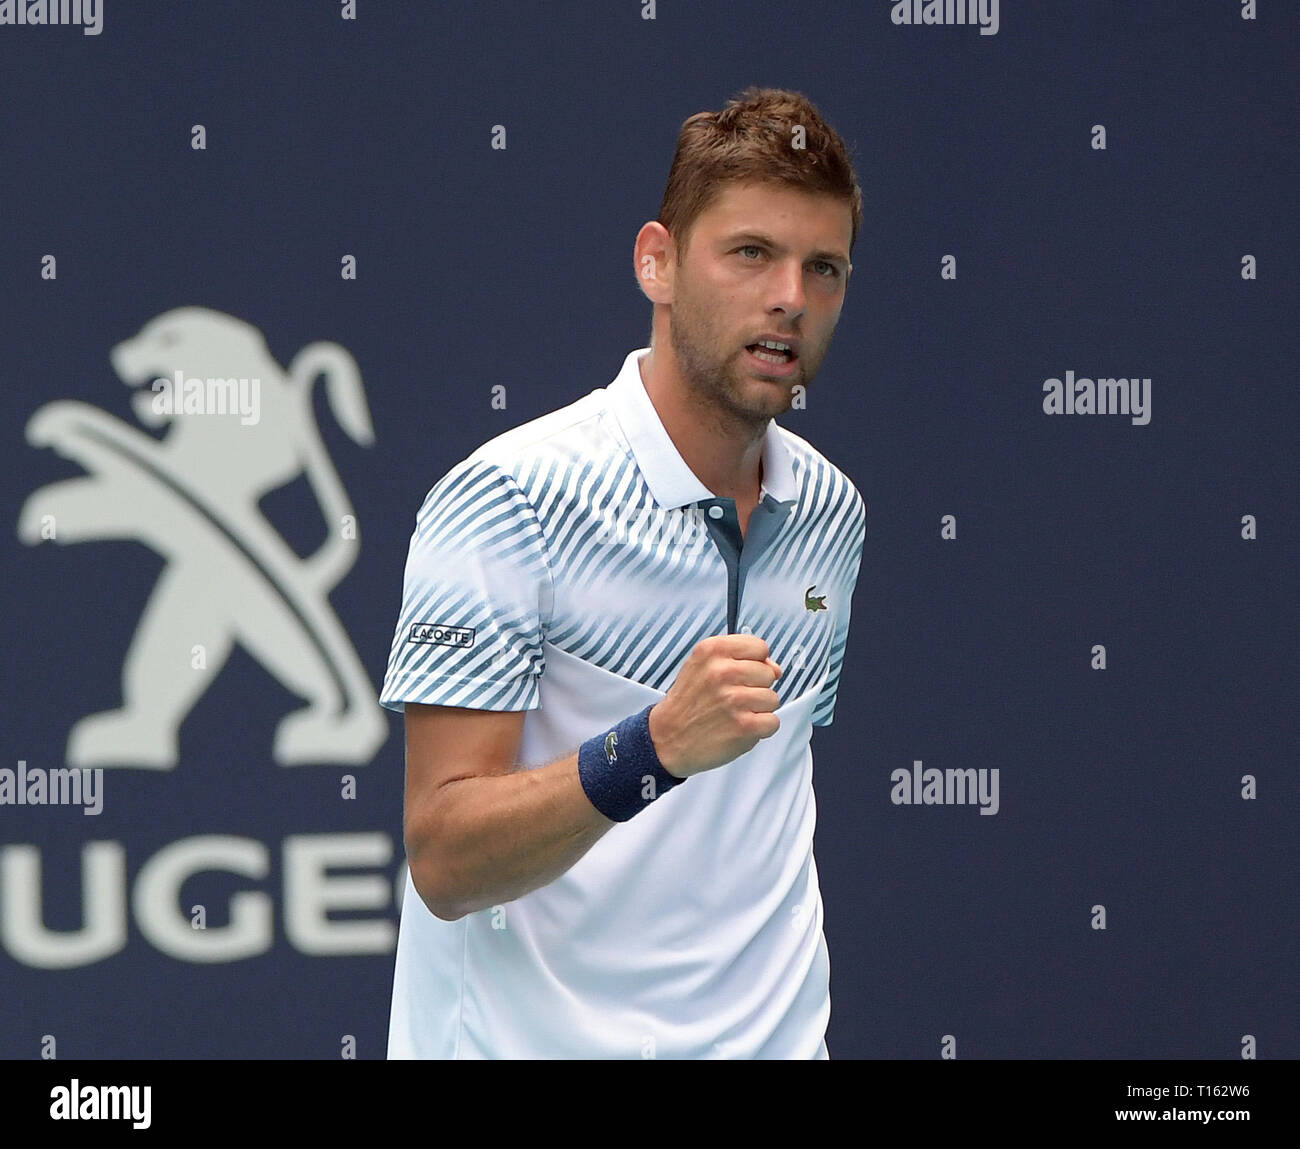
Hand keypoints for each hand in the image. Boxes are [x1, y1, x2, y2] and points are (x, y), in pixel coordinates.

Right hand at [648, 633, 781, 778]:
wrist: (667, 738)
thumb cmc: (688, 703)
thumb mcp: (702, 665)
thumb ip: (738, 658)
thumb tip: (775, 668)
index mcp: (713, 650)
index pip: (760, 647)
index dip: (755, 662)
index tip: (741, 675)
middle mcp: (723, 671)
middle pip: (768, 673)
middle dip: (756, 687)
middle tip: (732, 699)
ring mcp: (734, 699)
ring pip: (773, 698)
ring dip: (758, 710)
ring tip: (734, 714)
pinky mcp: (744, 726)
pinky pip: (773, 722)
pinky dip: (760, 729)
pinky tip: (739, 728)